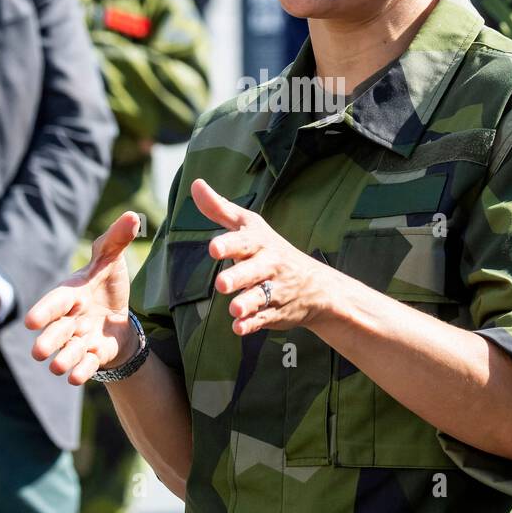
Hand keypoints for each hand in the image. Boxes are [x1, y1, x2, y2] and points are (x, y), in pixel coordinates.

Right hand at [26, 212, 140, 385]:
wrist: (118, 316)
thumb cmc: (107, 285)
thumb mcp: (111, 260)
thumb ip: (117, 239)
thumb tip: (133, 217)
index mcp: (71, 294)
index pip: (55, 301)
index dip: (44, 311)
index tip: (30, 321)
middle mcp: (71, 319)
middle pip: (57, 331)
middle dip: (48, 341)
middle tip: (39, 352)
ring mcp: (80, 339)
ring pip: (69, 351)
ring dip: (64, 359)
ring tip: (57, 367)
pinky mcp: (93, 356)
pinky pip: (86, 365)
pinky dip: (82, 371)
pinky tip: (76, 378)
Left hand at [193, 178, 343, 336]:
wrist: (315, 286)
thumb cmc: (270, 249)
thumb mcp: (249, 226)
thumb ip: (220, 209)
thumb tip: (195, 184)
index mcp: (260, 243)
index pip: (245, 242)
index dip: (230, 245)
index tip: (214, 248)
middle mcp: (269, 266)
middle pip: (254, 271)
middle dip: (239, 277)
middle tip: (222, 283)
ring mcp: (274, 291)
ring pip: (260, 297)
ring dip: (247, 303)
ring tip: (234, 309)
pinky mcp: (276, 313)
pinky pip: (264, 320)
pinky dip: (252, 324)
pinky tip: (239, 327)